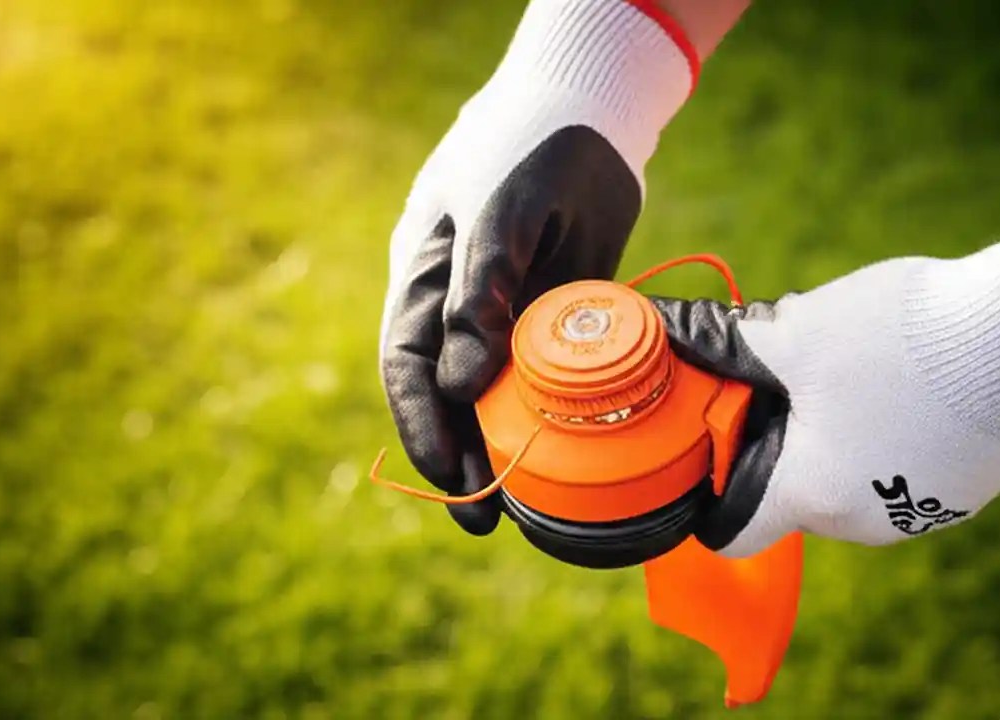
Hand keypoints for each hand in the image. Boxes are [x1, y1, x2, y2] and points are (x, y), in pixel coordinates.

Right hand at [379, 0, 694, 533]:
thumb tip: (462, 384)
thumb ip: (479, 293)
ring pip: (492, 393)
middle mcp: (456, 304)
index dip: (422, 424)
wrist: (591, 114)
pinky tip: (564, 456)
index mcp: (423, 277)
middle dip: (459, 456)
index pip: (407, 365)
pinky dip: (548, 418)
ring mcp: (505, 313)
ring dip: (501, 448)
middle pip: (444, 392)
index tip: (449, 477)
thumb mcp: (501, 215)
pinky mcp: (552, 317)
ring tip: (521, 508)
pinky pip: (542, 377)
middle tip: (485, 521)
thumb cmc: (533, 152)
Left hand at [652, 191, 999, 554]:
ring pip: (853, 480)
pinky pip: (906, 474)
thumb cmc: (895, 339)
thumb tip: (684, 331)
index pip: (734, 532)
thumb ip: (733, 346)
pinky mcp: (965, 494)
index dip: (715, 497)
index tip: (721, 451)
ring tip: (862, 375)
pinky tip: (912, 386)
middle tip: (799, 381)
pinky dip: (896, 438)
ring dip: (843, 437)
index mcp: (808, 495)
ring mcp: (920, 514)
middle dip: (788, 443)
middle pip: (797, 495)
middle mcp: (861, 524)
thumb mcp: (796, 332)